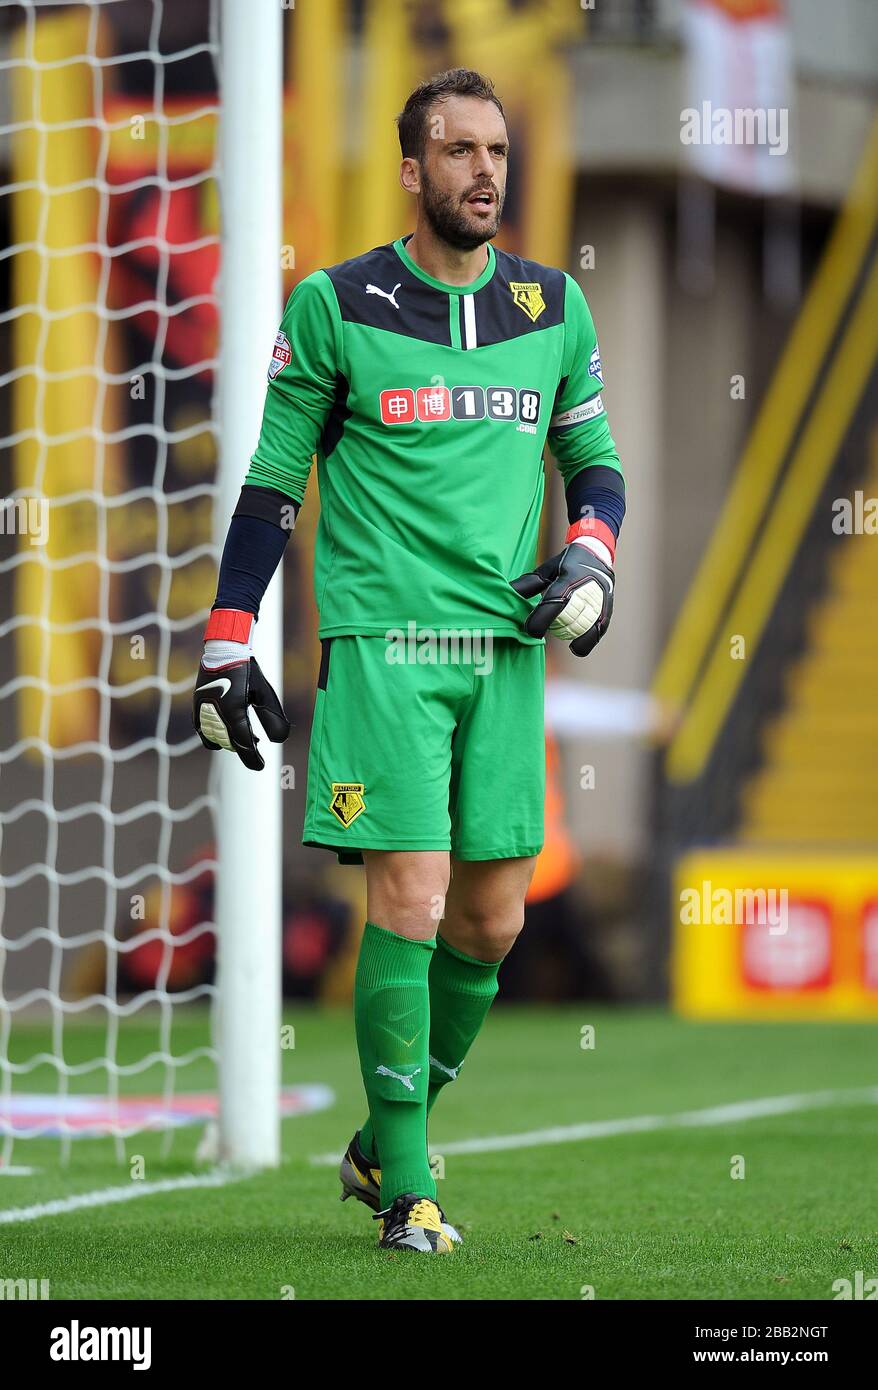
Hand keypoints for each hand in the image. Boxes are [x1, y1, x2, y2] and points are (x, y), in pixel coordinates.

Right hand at [192, 609, 290, 770]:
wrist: (224, 650)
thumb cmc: (247, 671)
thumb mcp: (265, 695)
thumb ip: (272, 718)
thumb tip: (279, 740)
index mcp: (234, 712)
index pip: (244, 744)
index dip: (253, 758)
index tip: (261, 766)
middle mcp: (216, 714)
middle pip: (230, 744)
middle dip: (243, 749)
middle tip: (256, 748)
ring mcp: (203, 711)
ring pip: (215, 739)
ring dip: (230, 742)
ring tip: (245, 737)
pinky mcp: (197, 706)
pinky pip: (203, 730)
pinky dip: (215, 735)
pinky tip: (228, 729)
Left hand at [511, 530, 613, 656]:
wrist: (598, 553)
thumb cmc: (568, 563)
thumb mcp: (548, 570)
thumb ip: (530, 584)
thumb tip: (509, 592)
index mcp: (570, 578)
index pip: (554, 602)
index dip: (540, 619)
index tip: (530, 629)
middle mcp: (587, 590)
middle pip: (570, 617)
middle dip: (554, 627)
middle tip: (540, 630)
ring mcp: (600, 600)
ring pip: (587, 626)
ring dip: (571, 635)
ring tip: (560, 636)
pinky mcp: (607, 609)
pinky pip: (598, 630)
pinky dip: (587, 641)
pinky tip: (576, 647)